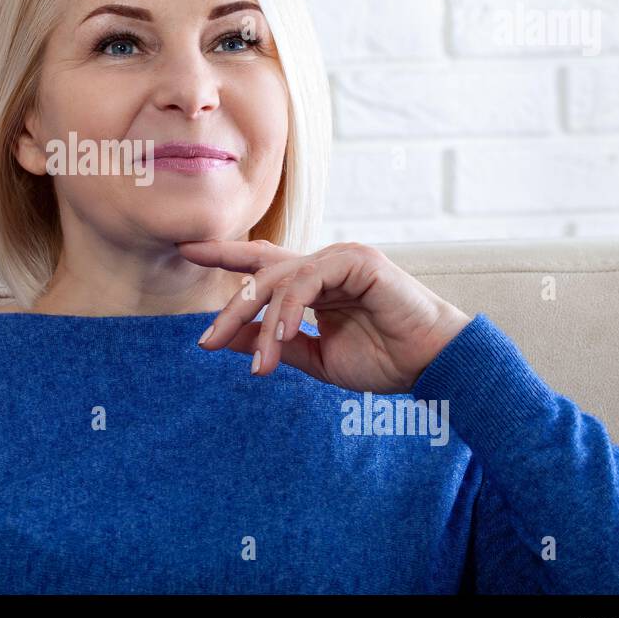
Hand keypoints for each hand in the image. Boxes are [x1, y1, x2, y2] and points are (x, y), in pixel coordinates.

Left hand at [179, 239, 472, 393]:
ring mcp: (340, 258)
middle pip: (260, 272)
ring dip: (261, 323)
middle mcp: (323, 265)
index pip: (260, 264)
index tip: (185, 252)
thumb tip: (225, 338)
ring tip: (259, 365)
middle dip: (230, 305)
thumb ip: (275, 344)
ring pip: (280, 278)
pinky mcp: (357, 259)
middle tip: (203, 340)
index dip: (223, 256)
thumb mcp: (316, 358)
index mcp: (314, 284)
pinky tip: (281, 339)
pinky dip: (289, 310)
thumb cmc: (384, 361)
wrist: (433, 365)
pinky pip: (307, 281)